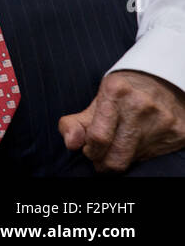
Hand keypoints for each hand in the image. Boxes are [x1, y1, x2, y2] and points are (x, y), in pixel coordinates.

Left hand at [58, 70, 184, 172]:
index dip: (90, 150)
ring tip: (118, 148)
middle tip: (102, 154)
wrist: (161, 83)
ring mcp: (163, 119)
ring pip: (134, 160)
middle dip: (103, 162)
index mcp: (115, 91)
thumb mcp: (94, 103)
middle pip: (117, 157)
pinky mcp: (179, 132)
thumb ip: (72, 125)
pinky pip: (153, 158)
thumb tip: (72, 144)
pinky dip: (141, 155)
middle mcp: (141, 104)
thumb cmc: (120, 97)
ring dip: (120, 160)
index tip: (89, 148)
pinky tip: (140, 141)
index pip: (97, 137)